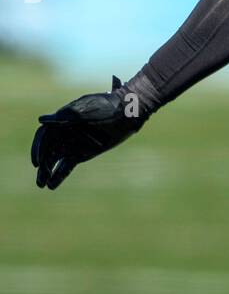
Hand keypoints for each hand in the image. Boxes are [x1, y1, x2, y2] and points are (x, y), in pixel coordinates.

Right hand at [31, 76, 146, 190]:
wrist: (125, 113)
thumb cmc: (105, 107)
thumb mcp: (84, 110)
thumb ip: (64, 117)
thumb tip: (41, 121)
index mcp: (61, 120)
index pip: (43, 136)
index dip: (37, 149)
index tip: (37, 163)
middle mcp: (64, 133)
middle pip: (47, 150)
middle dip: (42, 164)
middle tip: (39, 179)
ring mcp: (73, 144)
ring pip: (55, 160)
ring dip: (47, 172)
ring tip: (41, 185)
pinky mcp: (83, 154)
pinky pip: (67, 166)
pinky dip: (59, 175)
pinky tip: (52, 186)